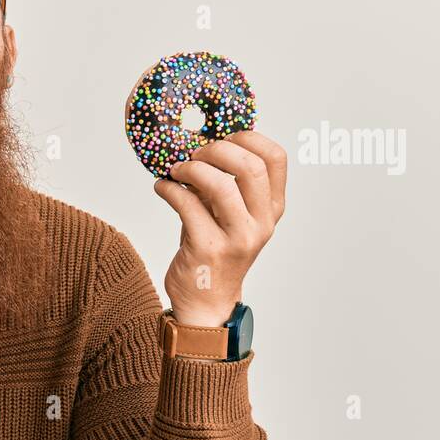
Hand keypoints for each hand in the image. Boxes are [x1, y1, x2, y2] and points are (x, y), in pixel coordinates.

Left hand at [152, 132, 286, 326]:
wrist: (206, 301)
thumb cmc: (214, 251)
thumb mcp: (229, 216)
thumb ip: (224, 185)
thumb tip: (200, 148)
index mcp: (271, 210)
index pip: (276, 159)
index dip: (249, 138)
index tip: (224, 137)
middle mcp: (261, 223)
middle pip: (250, 168)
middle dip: (217, 150)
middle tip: (195, 153)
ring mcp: (237, 238)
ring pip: (220, 186)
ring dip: (192, 169)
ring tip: (176, 171)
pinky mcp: (208, 248)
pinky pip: (188, 206)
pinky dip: (169, 190)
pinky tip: (162, 188)